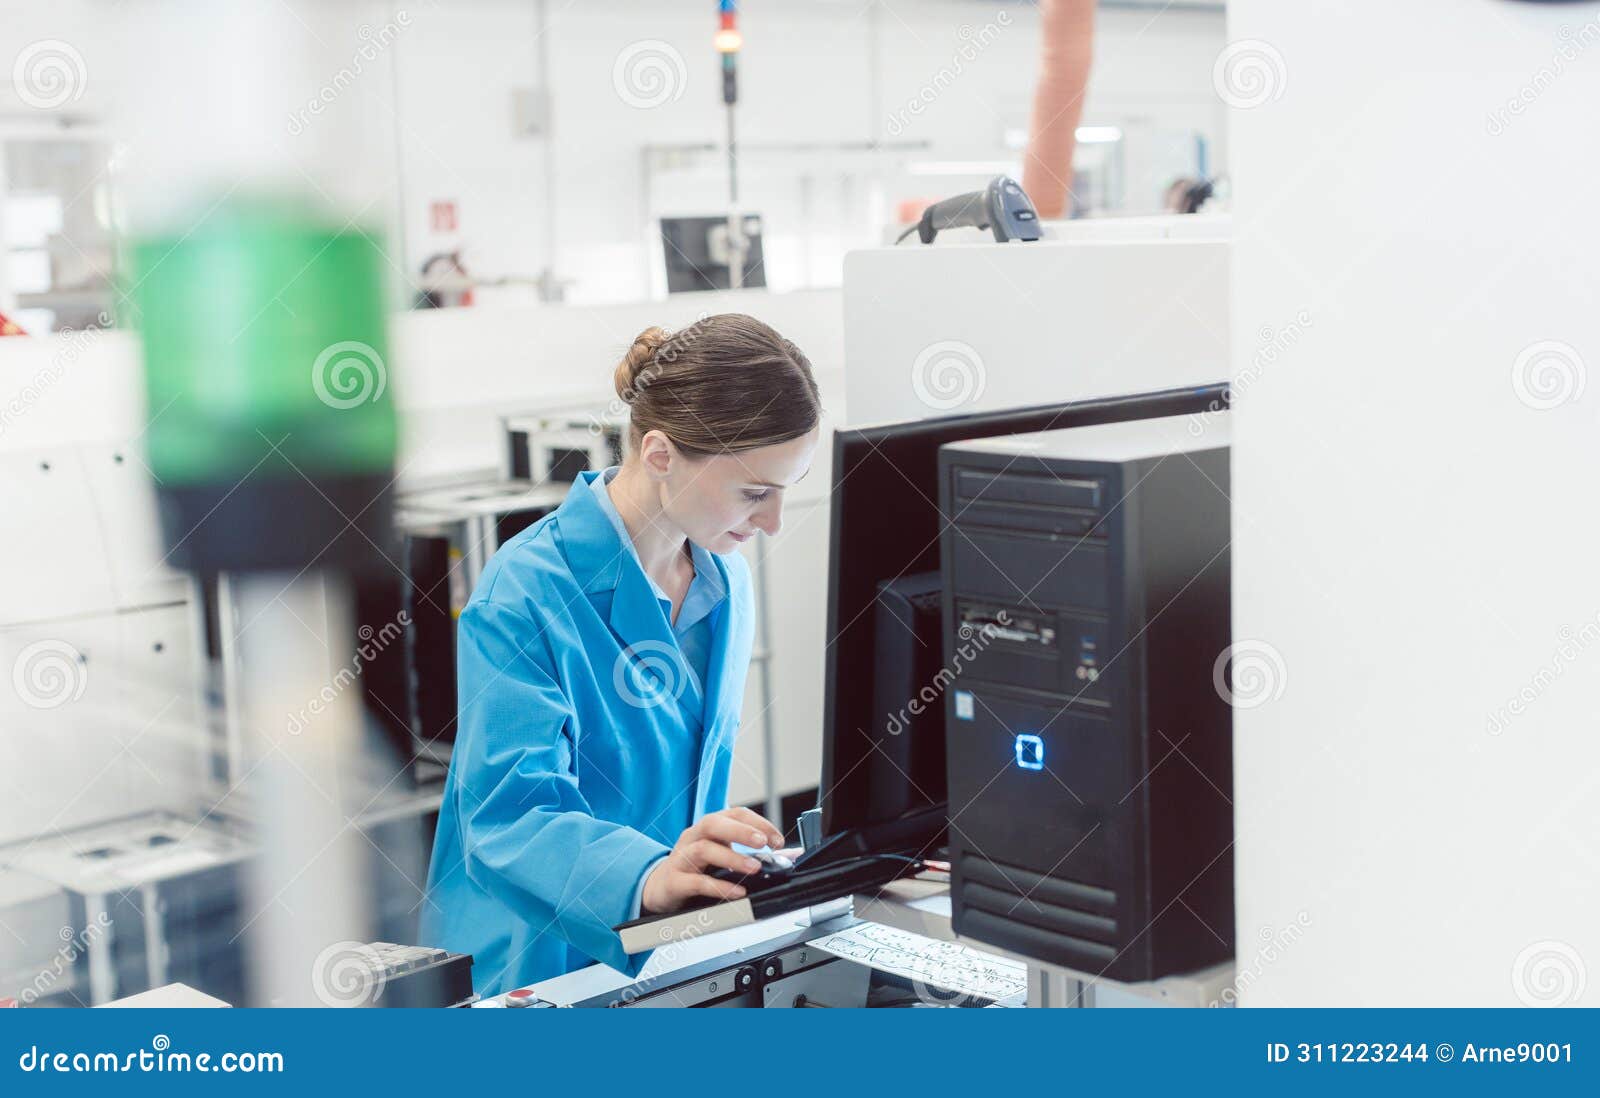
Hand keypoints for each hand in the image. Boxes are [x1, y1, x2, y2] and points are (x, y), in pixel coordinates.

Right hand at [640, 807, 785, 914]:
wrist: (659, 888)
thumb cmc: (695, 868)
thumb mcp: (723, 855)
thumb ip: (755, 855)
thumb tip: (789, 856)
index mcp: (709, 828)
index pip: (734, 814)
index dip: (757, 823)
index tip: (776, 840)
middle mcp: (694, 837)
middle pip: (714, 824)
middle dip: (741, 831)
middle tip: (763, 843)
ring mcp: (681, 858)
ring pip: (704, 850)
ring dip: (732, 857)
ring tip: (754, 868)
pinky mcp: (675, 881)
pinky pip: (696, 881)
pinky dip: (718, 886)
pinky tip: (736, 892)